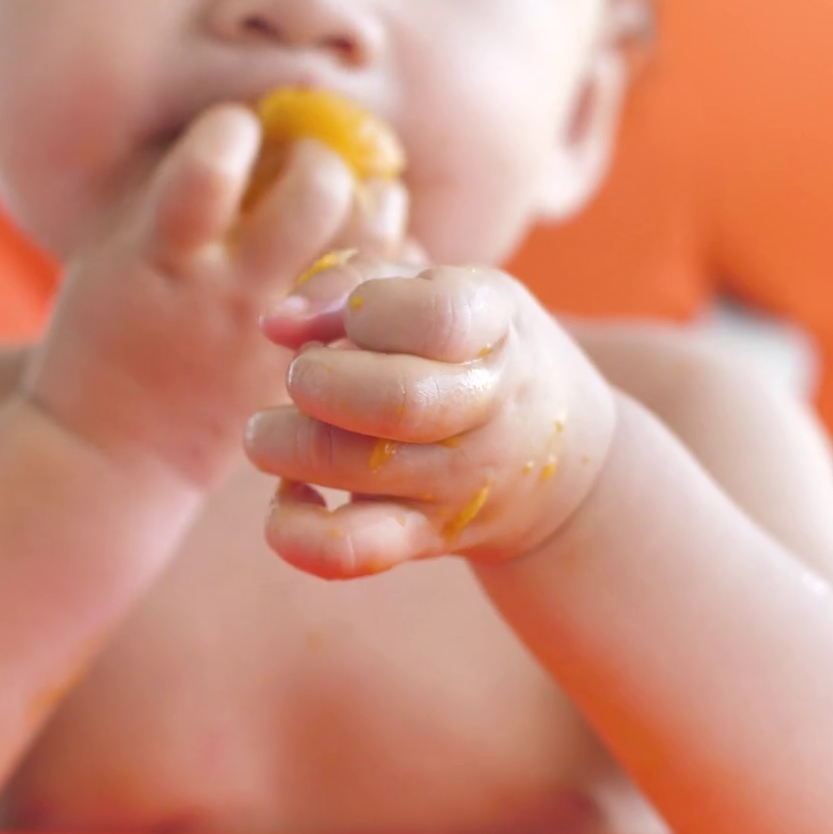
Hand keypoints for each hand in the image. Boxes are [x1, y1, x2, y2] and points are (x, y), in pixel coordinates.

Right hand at [23, 104, 402, 494]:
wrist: (110, 451)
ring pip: (365, 241)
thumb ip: (169, 184)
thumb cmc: (105, 330)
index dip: (234, 126)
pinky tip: (360, 256)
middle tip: (304, 162)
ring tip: (346, 200)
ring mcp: (275, 335)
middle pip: (318, 190)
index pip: (214, 160)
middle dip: (319, 154)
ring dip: (368, 201)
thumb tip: (248, 118)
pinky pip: (377, 302)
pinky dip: (384, 265)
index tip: (234, 133)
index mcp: (161, 254)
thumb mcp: (111, 247)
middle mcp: (226, 291)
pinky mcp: (307, 368)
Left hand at [244, 264, 617, 576]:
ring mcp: (454, 482)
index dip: (369, 309)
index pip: (435, 317)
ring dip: (284, 443)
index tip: (356, 316)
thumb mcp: (438, 289)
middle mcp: (484, 408)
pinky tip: (291, 490)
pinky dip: (292, 527)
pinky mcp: (419, 537)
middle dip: (315, 380)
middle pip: (395, 400)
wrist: (557, 462)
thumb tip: (275, 324)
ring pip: (355, 469)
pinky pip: (344, 551)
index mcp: (494, 326)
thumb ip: (351, 282)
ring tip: (280, 427)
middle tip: (302, 374)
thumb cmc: (471, 352)